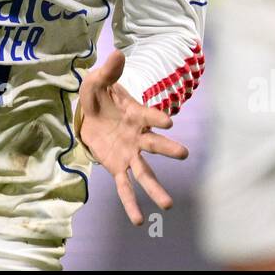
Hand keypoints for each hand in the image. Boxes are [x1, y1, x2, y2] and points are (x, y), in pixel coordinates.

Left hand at [77, 50, 188, 225]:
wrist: (89, 114)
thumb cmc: (98, 97)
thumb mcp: (96, 82)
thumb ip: (107, 72)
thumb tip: (118, 53)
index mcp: (135, 114)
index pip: (149, 117)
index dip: (157, 118)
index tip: (168, 123)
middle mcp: (137, 136)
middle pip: (154, 144)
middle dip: (168, 149)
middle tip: (184, 154)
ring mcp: (129, 153)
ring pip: (145, 172)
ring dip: (155, 187)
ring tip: (167, 205)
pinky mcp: (117, 166)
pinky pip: (124, 187)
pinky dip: (130, 203)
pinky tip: (138, 220)